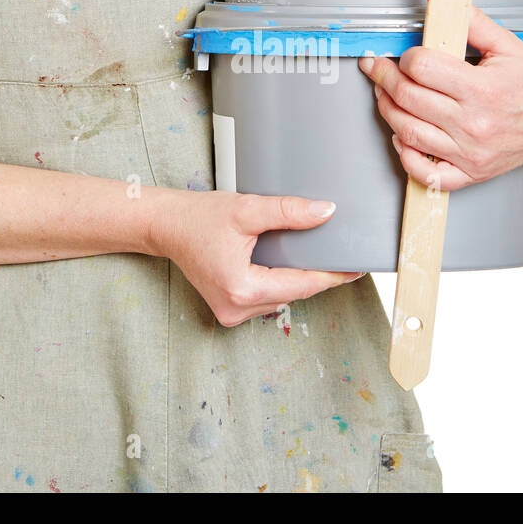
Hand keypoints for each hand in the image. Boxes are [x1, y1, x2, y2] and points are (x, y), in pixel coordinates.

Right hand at [153, 190, 363, 326]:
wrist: (166, 226)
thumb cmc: (199, 218)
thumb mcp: (246, 209)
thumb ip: (288, 211)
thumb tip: (326, 213)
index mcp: (241, 288)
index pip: (302, 285)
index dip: (332, 276)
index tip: (356, 267)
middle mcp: (237, 309)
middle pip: (295, 293)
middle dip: (317, 274)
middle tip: (341, 254)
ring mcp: (232, 314)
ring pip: (282, 297)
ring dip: (297, 278)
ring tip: (312, 254)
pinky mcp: (230, 310)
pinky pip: (268, 298)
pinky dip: (279, 281)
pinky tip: (284, 263)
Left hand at [358, 7, 522, 190]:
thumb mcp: (508, 43)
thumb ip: (472, 23)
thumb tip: (440, 6)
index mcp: (483, 89)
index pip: (422, 69)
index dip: (406, 57)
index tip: (404, 54)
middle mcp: (474, 124)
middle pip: (409, 99)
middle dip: (385, 79)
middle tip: (379, 69)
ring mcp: (471, 152)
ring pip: (409, 133)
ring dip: (388, 111)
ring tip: (385, 96)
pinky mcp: (471, 172)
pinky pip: (426, 174)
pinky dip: (406, 156)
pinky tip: (402, 137)